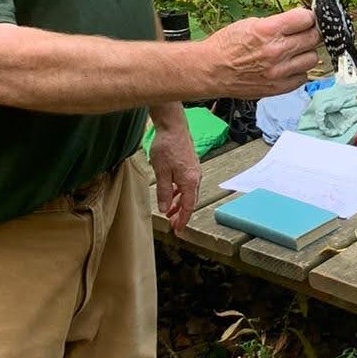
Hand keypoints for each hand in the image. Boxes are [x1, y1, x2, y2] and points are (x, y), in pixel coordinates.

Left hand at [148, 113, 200, 234]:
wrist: (173, 127)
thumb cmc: (166, 147)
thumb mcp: (161, 172)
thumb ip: (164, 192)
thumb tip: (165, 209)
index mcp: (190, 182)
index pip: (187, 207)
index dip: (182, 220)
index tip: (177, 231)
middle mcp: (195, 178)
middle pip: (190, 202)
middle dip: (181, 215)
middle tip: (172, 226)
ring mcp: (194, 171)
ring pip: (188, 193)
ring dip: (179, 204)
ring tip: (170, 213)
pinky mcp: (190, 165)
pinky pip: (186, 185)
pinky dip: (179, 193)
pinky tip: (171, 194)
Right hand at [201, 8, 318, 96]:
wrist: (211, 71)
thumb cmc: (227, 45)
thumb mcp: (250, 23)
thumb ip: (277, 23)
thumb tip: (300, 22)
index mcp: (268, 31)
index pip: (305, 19)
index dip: (306, 18)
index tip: (304, 20)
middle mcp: (276, 51)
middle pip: (313, 38)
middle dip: (309, 33)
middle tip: (301, 35)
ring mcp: (279, 72)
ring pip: (312, 58)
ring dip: (305, 53)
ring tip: (293, 52)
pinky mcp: (279, 88)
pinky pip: (303, 77)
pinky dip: (298, 71)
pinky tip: (287, 66)